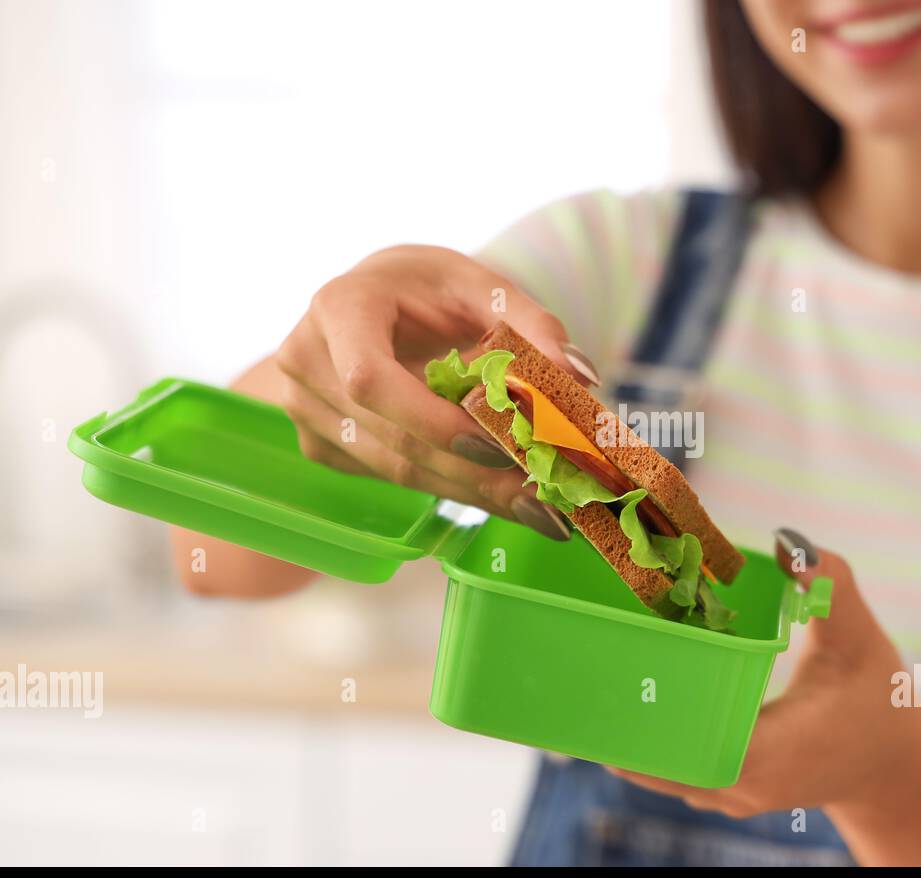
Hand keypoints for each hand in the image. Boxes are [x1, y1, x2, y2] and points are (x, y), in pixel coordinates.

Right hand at [274, 245, 600, 539]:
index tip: (497, 447)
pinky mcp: (322, 446)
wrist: (375, 300)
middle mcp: (306, 360)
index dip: (431, 421)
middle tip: (544, 501)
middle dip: (473, 475)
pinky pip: (391, 478)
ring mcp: (305, 410)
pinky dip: (453, 489)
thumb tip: (577, 377)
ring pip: (395, 471)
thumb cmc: (427, 288)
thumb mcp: (483, 287)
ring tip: (539, 510)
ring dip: (471, 493)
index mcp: (339, 307)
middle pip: (392, 439)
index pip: (370, 380)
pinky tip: (504, 498)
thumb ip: (532, 325)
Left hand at [611, 529, 920, 816]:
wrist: (896, 767)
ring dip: (624, 732)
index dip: (637, 718)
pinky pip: (671, 772)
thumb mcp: (860, 638)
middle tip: (574, 667)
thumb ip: (829, 588)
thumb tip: (790, 544)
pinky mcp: (726, 790)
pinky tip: (619, 706)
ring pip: (656, 771)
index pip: (682, 742)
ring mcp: (729, 794)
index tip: (601, 681)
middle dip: (614, 718)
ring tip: (582, 684)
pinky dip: (645, 744)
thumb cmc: (879, 701)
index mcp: (767, 752)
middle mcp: (739, 784)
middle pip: (653, 759)